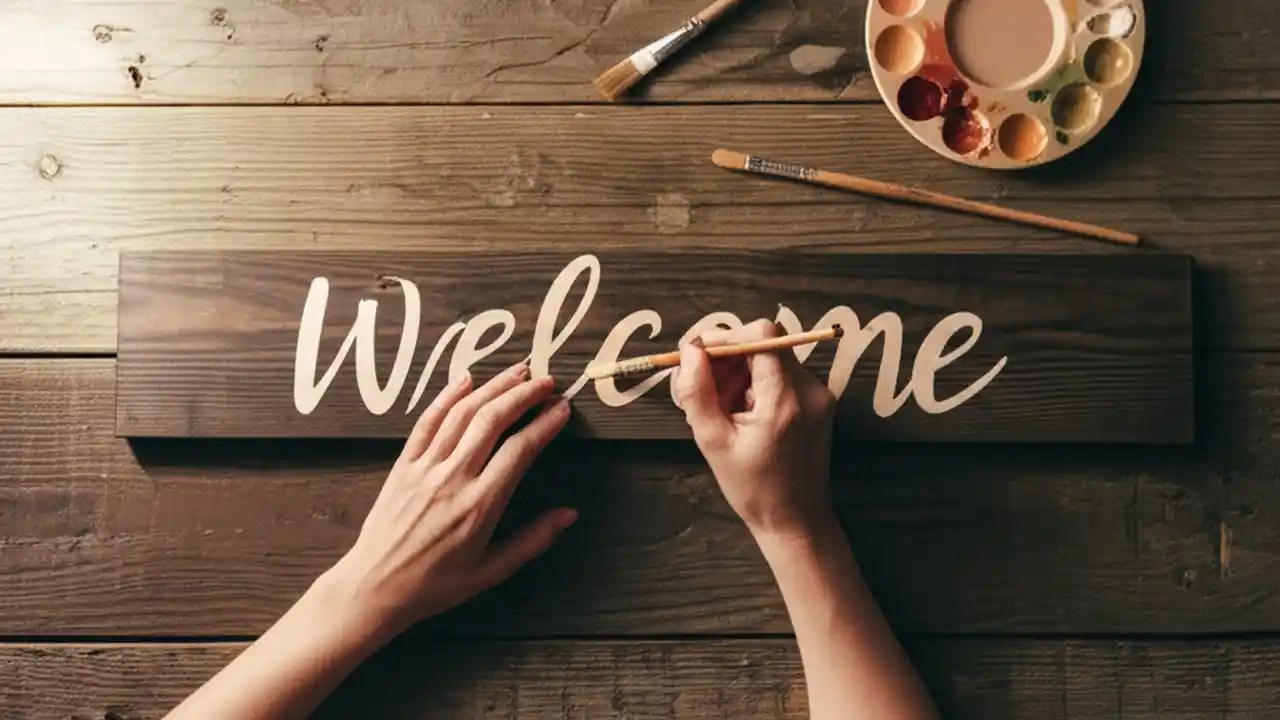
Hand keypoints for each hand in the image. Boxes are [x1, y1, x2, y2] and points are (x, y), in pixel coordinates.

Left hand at [323, 362, 575, 635]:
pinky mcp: (403, 465)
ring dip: (493, 387)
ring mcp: (425, 468)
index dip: (545, 424)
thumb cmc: (435, 585)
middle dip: (523, 395)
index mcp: (479, 506)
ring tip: (518, 372)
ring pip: (462, 414)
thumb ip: (532, 541)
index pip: (520, 450)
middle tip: (546, 382)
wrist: (375, 587)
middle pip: (493, 420)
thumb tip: (569, 515)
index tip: (562, 409)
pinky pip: (427, 422)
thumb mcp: (490, 572)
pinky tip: (466, 380)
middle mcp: (453, 479)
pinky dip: (447, 396)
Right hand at [674, 319, 837, 538]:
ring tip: (719, 408)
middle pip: (763, 344)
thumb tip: (690, 351)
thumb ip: (697, 392)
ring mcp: (818, 394)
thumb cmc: (753, 488)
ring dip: (738, 373)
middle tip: (699, 387)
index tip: (699, 357)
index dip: (726, 337)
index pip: (762, 335)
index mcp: (785, 400)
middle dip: (726, 358)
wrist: (795, 519)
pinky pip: (780, 374)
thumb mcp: (713, 442)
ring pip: (769, 357)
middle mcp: (809, 390)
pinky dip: (755, 384)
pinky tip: (740, 413)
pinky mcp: (818, 401)